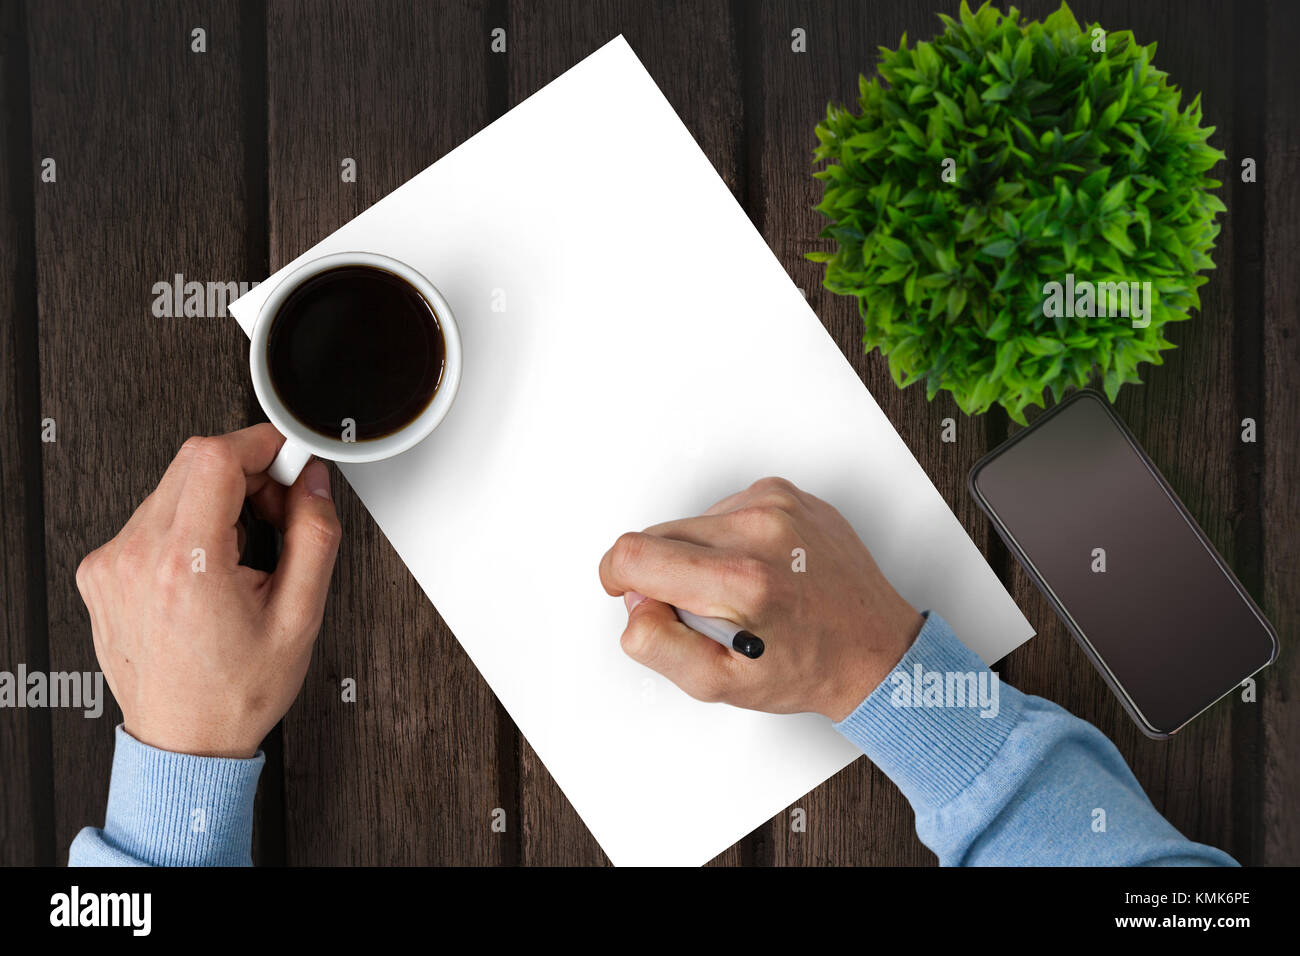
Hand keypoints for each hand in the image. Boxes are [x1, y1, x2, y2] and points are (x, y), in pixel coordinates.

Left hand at [75, 425, 340, 757]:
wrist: (185, 741)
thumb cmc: (235, 692)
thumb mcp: (300, 615)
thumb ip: (314, 535)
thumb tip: (312, 483)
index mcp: (185, 566)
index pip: (215, 457)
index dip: (260, 445)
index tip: (287, 458)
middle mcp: (136, 558)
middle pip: (193, 463)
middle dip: (246, 473)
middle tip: (276, 512)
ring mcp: (111, 564)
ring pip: (172, 488)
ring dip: (217, 500)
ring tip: (243, 550)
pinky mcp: (101, 572)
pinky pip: (150, 518)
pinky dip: (187, 525)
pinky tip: (209, 565)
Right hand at [599, 477, 922, 720]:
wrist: (874, 647)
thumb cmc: (807, 666)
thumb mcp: (720, 684)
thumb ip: (658, 645)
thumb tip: (634, 605)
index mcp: (742, 581)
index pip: (635, 554)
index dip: (619, 578)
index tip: (632, 594)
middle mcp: (761, 531)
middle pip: (658, 536)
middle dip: (667, 576)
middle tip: (710, 613)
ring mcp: (776, 505)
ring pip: (690, 523)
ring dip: (700, 557)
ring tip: (742, 593)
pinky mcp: (786, 493)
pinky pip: (724, 511)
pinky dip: (728, 540)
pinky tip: (758, 570)